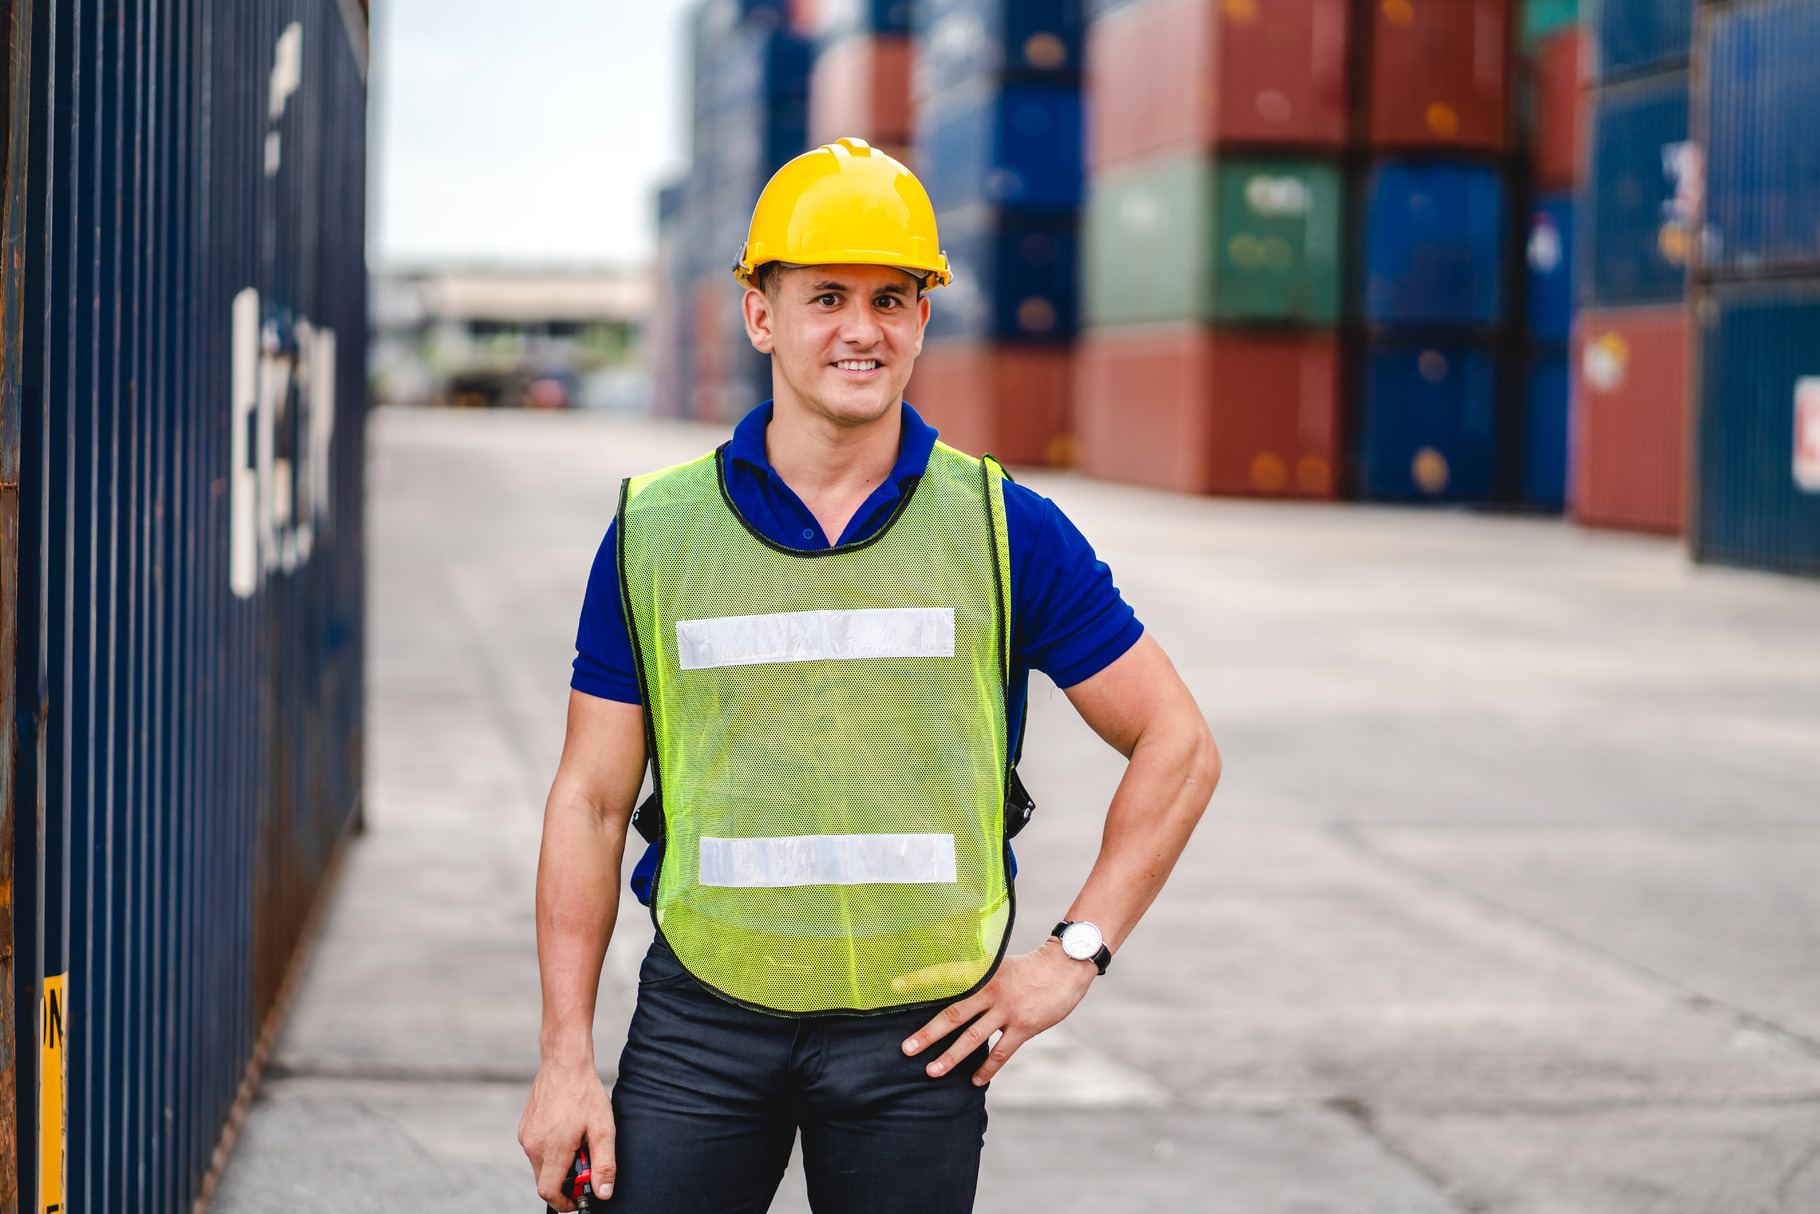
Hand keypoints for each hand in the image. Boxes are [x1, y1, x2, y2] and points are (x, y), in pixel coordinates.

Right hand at [519, 1059, 615, 1209]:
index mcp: (553, 1149)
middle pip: (545, 1181)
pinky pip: (536, 1151)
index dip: (565, 1202)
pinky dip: (550, 1151)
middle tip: (585, 1163)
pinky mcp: (524, 1129)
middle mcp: (534, 1146)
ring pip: (540, 1166)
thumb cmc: (585, 1094)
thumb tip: (603, 1193)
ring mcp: (526, 1137)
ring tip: (578, 1142)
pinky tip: (566, 1132)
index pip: (549, 1192)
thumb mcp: (603, 1129)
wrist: (564, 1063)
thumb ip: (604, 1164)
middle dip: (565, 1181)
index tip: (579, 1199)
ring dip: (558, 1164)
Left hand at [902, 939, 1097, 1084]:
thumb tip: (954, 994)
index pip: (944, 975)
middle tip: (907, 1049)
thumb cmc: (1029, 967)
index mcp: (982, 972)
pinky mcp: (1024, 1026)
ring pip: (973, 1038)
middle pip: (953, 1015)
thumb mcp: (999, 965)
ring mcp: (1007, 1010)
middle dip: (928, 1034)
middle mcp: (991, 991)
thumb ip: (979, 979)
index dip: (919, 981)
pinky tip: (974, 1080)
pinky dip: (987, 1068)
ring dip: (951, 1057)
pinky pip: (1001, 1052)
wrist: (1065, 967)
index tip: (894, 989)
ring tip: (932, 1071)